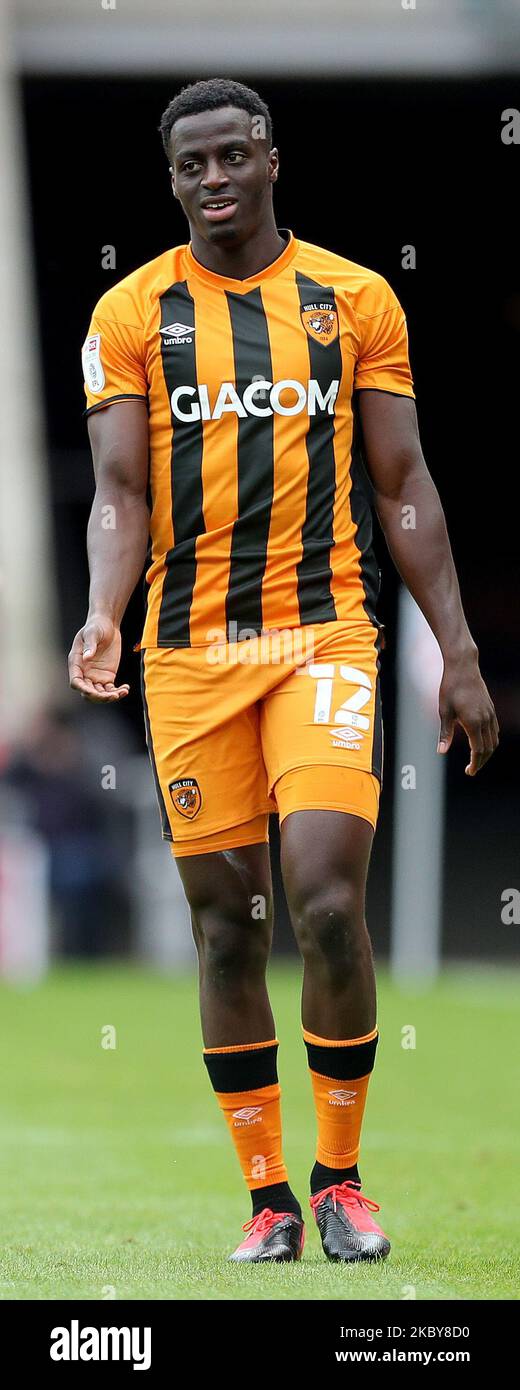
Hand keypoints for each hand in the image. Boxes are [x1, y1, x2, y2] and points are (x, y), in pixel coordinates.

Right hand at [68, 616, 129, 702]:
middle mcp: (84, 673)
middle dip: (99, 697)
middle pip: (87, 692)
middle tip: (113, 695)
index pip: (76, 682)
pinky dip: (118, 692)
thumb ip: (90, 645)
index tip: (94, 692)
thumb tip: (86, 658)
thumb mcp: (92, 633)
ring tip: (123, 692)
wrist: (107, 625)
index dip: (83, 689)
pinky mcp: (107, 676)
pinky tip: (126, 689)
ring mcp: (95, 676)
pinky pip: (111, 689)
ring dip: (110, 697)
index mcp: (76, 663)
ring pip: (100, 694)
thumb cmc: (96, 627)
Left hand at [437, 656, 498, 774]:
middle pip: (488, 748)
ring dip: (487, 752)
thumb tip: (441, 751)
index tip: (469, 772)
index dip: (475, 763)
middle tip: (471, 770)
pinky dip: (491, 740)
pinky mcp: (491, 708)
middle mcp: (485, 719)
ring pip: (494, 740)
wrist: (463, 667)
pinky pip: (495, 729)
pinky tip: (482, 742)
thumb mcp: (444, 712)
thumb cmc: (450, 688)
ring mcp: (490, 713)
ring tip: (476, 758)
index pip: (478, 750)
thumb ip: (445, 733)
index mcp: (473, 722)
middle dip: (481, 761)